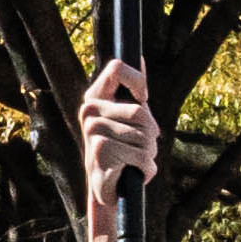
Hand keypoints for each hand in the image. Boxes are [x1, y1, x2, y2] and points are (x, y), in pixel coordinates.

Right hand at [78, 63, 161, 241]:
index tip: (144, 100)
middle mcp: (89, 110)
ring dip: (149, 153)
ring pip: (146, 137)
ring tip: (134, 159)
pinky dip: (147, 169)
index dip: (139, 82)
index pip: (117, 68)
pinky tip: (132, 172)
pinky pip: (143, 157)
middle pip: (142, 112)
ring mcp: (92, 130)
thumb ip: (134, 90)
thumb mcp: (130, 117)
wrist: (106, 185)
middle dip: (151, 134)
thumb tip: (137, 55)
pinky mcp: (100, 150)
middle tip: (140, 145)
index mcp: (96, 97)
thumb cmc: (122, 148)